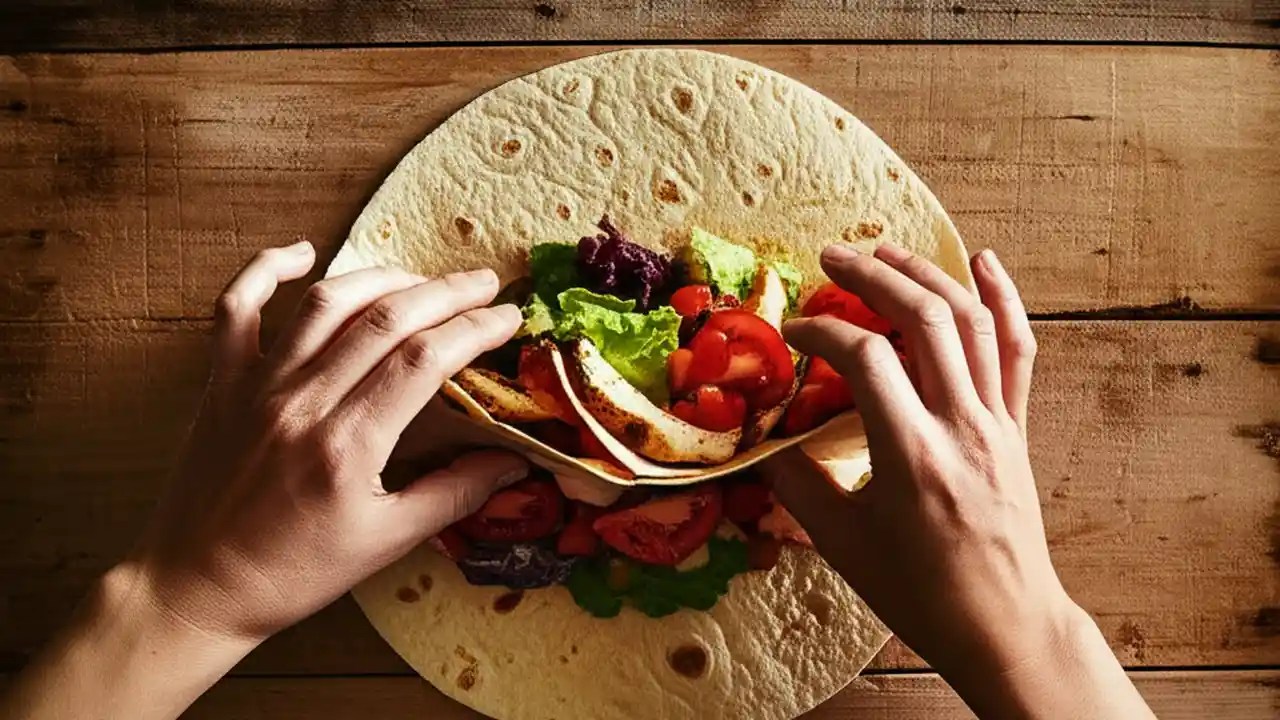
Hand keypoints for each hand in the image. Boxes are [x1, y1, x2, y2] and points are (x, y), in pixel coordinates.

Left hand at [130, 241, 527, 642]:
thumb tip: (513, 462)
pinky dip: (264, 269)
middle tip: (486, 282)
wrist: (195, 589)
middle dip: (445, 292)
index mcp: (348, 445)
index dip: (474, 328)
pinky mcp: (221, 384)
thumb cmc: (293, 573)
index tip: (510, 316)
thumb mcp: (385, 543)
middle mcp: (303, 402)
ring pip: (326, 302)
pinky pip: (237, 309)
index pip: (424, 360)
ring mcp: (256, 386)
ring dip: (381, 277)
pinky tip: (301, 252)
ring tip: (420, 280)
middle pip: (385, 319)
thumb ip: (453, 495)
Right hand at [766, 244, 1152, 718]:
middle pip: (924, 319)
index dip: (822, 334)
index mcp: (912, 456)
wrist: (1005, 626)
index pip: (866, 358)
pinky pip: (1016, 350)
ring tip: (885, 250)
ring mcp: (996, 422)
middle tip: (831, 258)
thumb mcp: (842, 544)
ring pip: (971, 322)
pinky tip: (982, 262)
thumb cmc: (919, 593)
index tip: (792, 336)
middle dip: (873, 276)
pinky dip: (1003, 298)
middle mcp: (961, 426)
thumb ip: (797, 484)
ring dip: (927, 275)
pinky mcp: (1016, 427)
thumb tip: (759, 441)